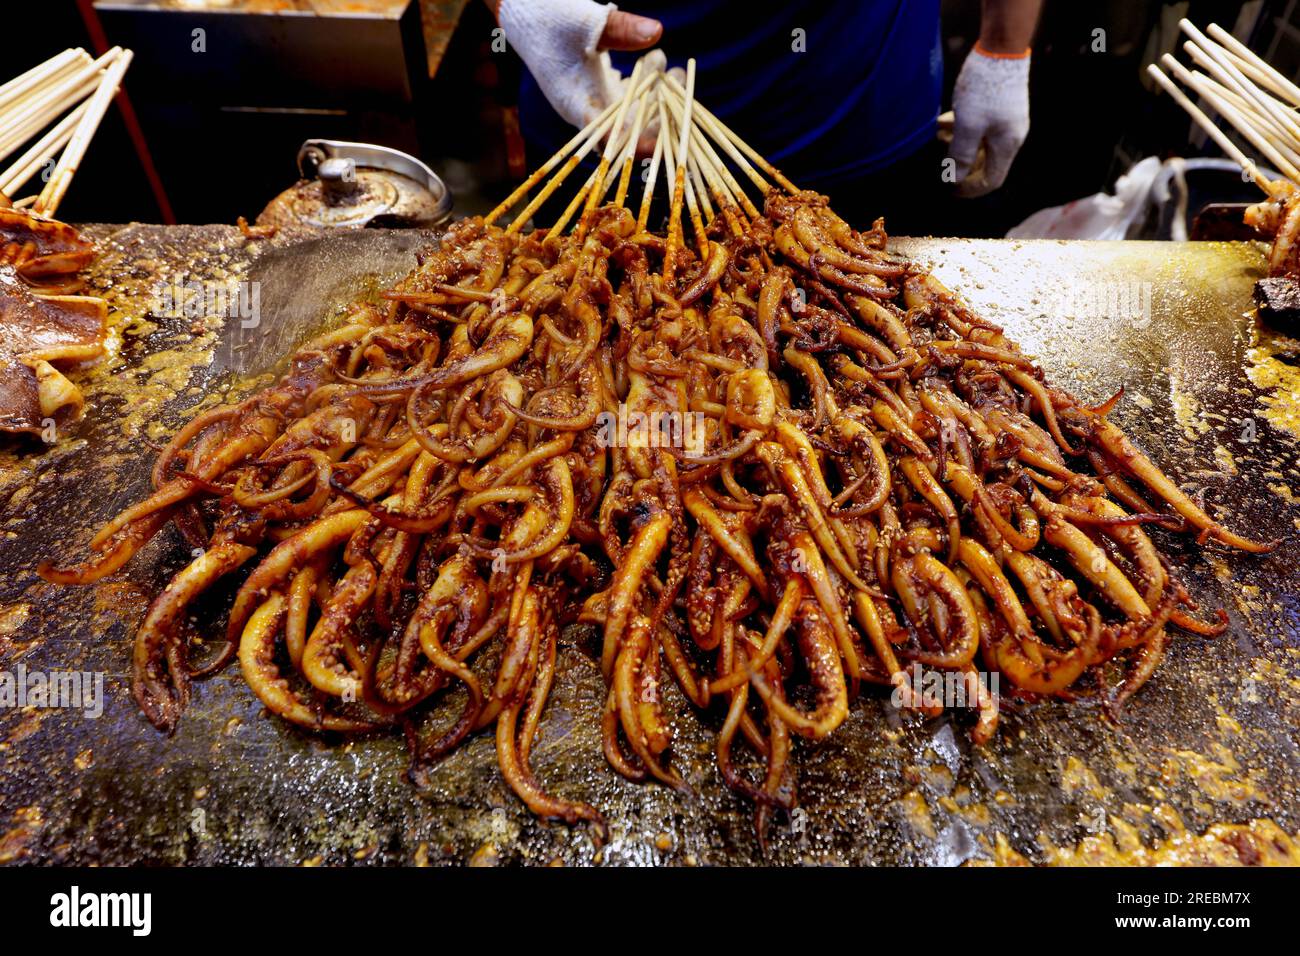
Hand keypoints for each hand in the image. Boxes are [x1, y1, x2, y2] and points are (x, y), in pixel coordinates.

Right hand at [498, 0, 663, 128]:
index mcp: (578, 106)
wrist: (521, 8)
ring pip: (633, 112)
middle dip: (662, 113)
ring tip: (678, 70)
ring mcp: (592, 100)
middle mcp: (586, 111)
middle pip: (631, 132)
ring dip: (659, 97)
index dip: (642, 144)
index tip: (669, 129)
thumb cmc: (548, 14)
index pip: (613, 142)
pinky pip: (629, 98)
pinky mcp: (596, 87)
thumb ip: (620, 29)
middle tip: (681, 80)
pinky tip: (660, 63)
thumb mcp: (586, 20)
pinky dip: (648, 85)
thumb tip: (657, 32)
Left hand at [948, 46, 1030, 197]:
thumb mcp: (968, 126)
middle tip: (939, 162)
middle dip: (961, 165)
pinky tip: (942, 122)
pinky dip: (961, 129)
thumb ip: (962, 155)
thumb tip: (954, 179)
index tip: (949, 189)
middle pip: (985, 163)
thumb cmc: (984, 89)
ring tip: (937, 138)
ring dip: (958, 145)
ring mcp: (1005, 121)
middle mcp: (1010, 136)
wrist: (1000, 48)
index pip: (991, 180)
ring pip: (979, 144)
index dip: (970, 189)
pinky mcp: (998, 106)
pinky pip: (978, 127)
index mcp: (1007, 145)